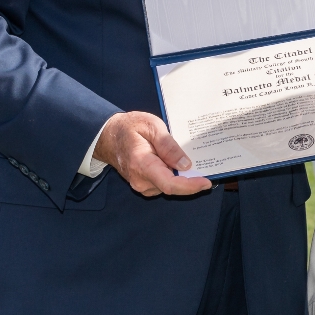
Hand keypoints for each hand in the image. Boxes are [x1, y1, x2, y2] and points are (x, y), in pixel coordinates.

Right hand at [93, 111, 212, 197]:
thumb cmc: (130, 127)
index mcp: (142, 165)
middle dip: (191, 179)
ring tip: (190, 158)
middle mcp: (141, 180)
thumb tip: (185, 164)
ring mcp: (141, 185)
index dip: (190, 186)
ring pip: (170, 186)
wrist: (108, 136)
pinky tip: (178, 163)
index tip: (206, 182)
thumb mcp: (151, 126)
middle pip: (173, 187)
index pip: (169, 184)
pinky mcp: (144, 185)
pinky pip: (164, 184)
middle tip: (206, 164)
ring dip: (183, 177)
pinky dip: (175, 176)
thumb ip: (168, 145)